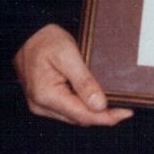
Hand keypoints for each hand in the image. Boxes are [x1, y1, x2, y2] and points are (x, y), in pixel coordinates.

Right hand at [12, 24, 133, 126]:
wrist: (26, 34)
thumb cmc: (45, 40)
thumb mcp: (68, 55)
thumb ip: (84, 82)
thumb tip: (100, 105)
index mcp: (46, 96)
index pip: (83, 115)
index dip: (107, 117)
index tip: (127, 113)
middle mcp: (41, 106)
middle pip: (79, 118)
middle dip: (103, 116)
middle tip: (126, 108)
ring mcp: (41, 105)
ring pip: (74, 116)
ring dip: (94, 112)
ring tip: (115, 105)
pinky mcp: (44, 101)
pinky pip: (67, 109)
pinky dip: (83, 106)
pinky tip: (95, 100)